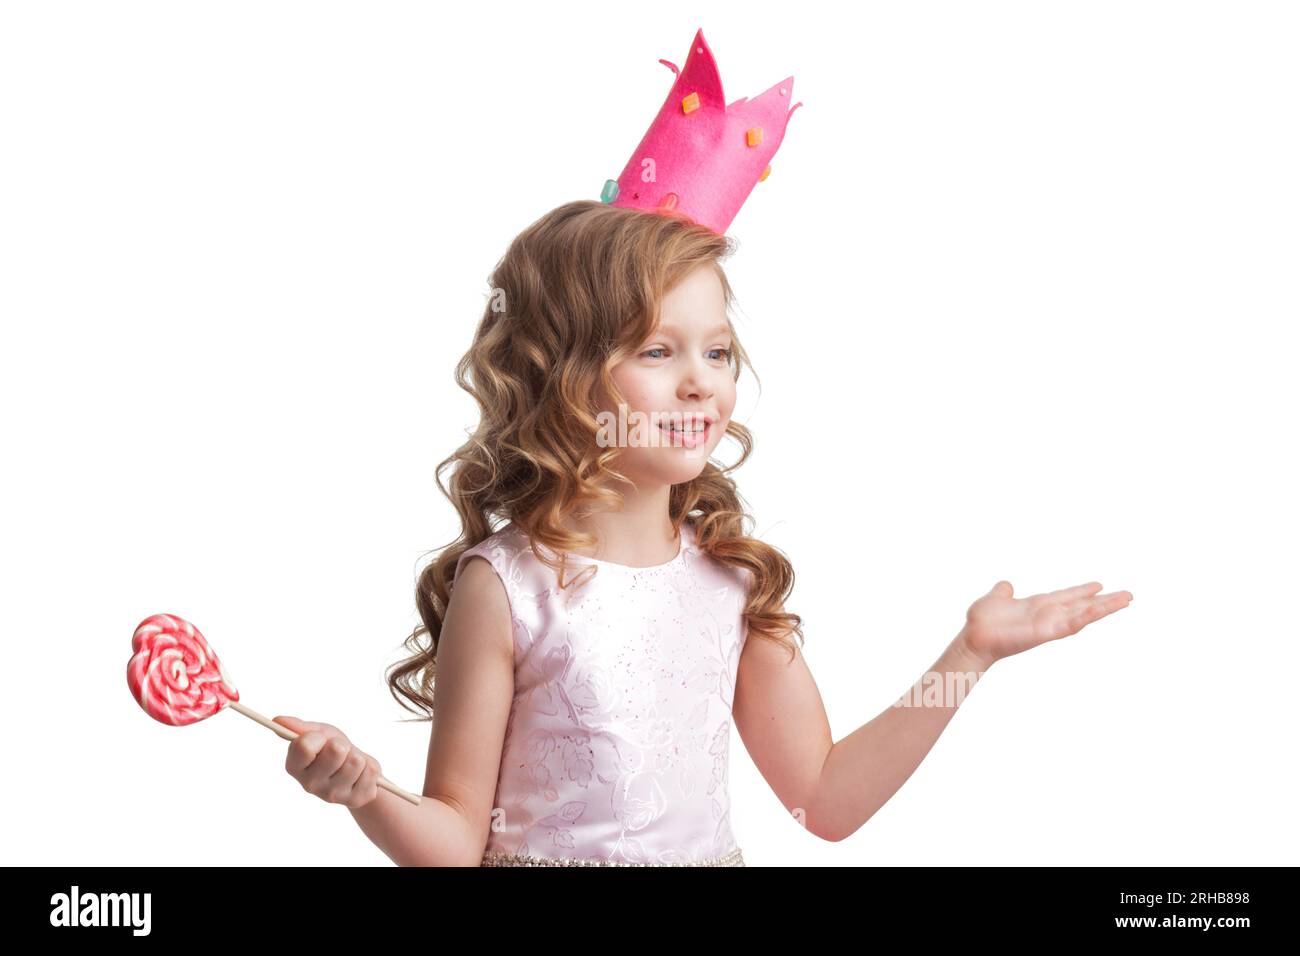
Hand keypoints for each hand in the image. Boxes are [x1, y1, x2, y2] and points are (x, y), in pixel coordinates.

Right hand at [273, 715, 383, 809]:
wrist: (356, 769)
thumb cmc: (333, 748)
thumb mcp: (318, 733)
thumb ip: (299, 727)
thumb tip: (277, 720)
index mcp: (295, 766)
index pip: (304, 746)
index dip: (317, 737)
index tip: (320, 739)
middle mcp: (310, 785)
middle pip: (336, 750)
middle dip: (342, 744)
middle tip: (339, 751)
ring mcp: (332, 795)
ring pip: (355, 761)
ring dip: (356, 756)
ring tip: (349, 762)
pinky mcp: (354, 800)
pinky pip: (371, 771)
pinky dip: (369, 767)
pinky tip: (360, 774)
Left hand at [957, 580, 1132, 667]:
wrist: (973, 638)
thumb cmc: (982, 621)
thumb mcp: (996, 598)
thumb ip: (1003, 592)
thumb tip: (1006, 585)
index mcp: (1038, 606)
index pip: (1066, 597)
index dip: (1082, 591)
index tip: (1100, 585)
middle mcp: (1048, 616)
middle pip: (1082, 607)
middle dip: (1105, 602)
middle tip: (1128, 595)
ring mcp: (1049, 625)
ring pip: (1083, 616)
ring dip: (1104, 608)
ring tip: (1125, 600)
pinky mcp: (1046, 633)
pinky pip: (1069, 625)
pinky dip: (1084, 617)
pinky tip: (1098, 608)